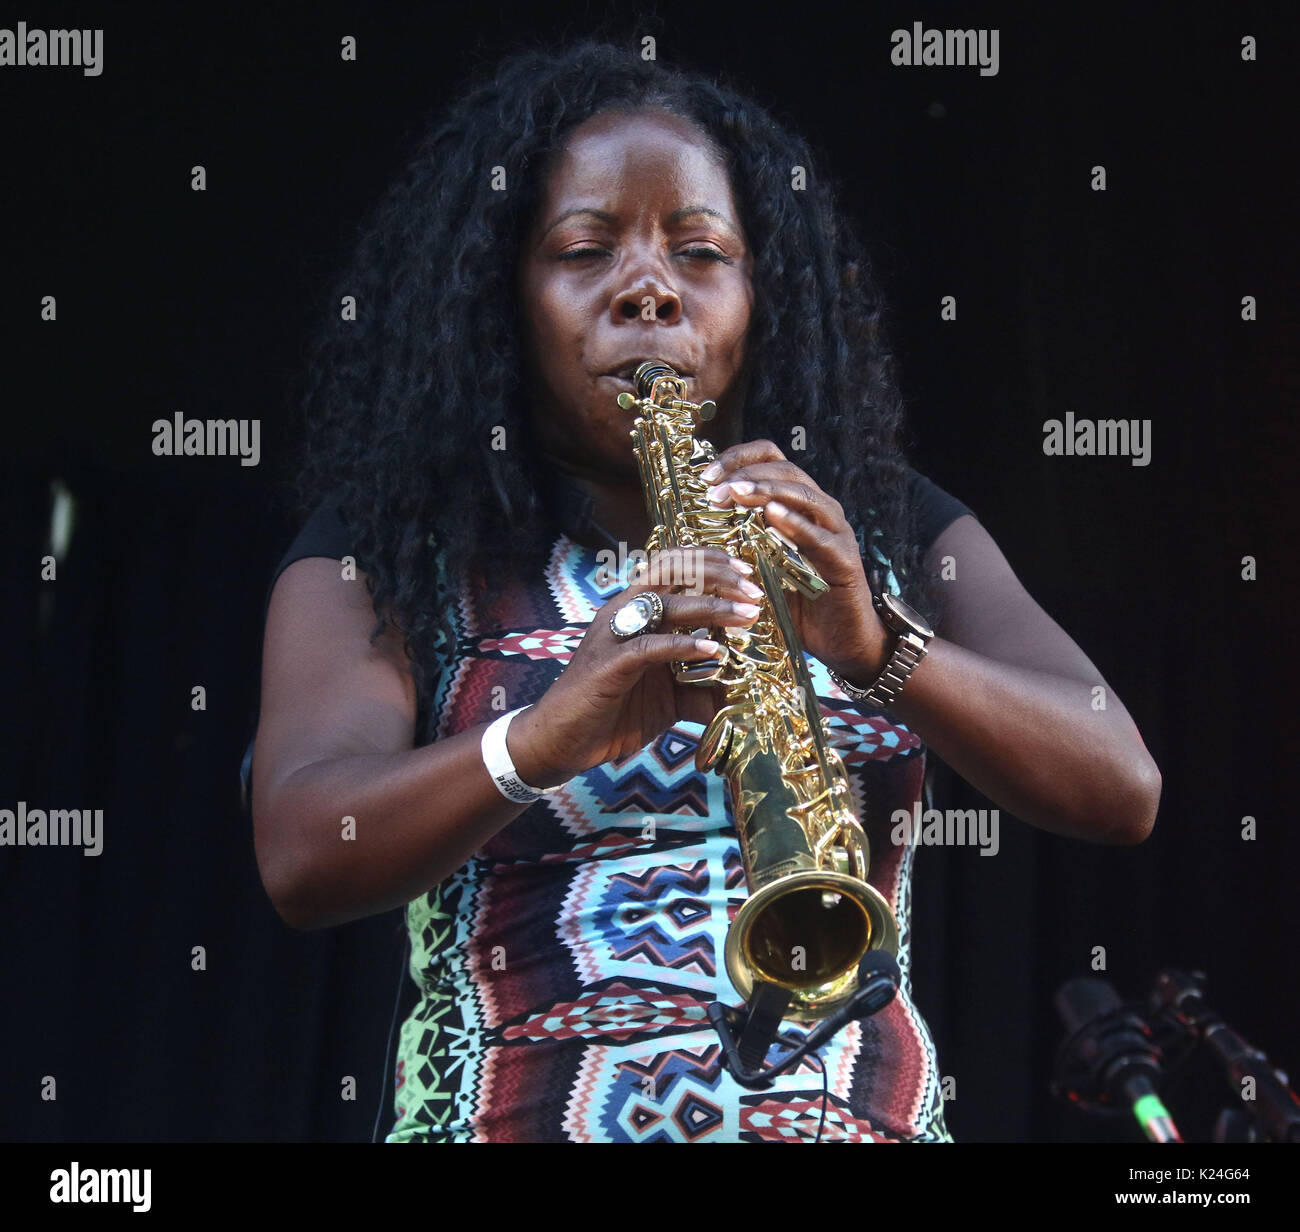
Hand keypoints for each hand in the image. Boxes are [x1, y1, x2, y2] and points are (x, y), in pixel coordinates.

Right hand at [508, 545, 765, 785]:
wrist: (563, 741)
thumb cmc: (612, 712)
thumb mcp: (668, 698)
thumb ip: (701, 690)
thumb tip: (741, 695)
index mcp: (635, 611)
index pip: (673, 566)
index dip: (710, 561)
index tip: (746, 571)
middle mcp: (623, 613)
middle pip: (672, 572)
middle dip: (718, 575)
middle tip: (753, 590)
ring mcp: (613, 636)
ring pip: (664, 604)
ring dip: (709, 606)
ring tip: (745, 615)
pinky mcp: (608, 666)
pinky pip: (649, 646)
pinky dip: (682, 645)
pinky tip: (711, 650)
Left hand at [697, 438, 891, 686]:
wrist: (843, 641)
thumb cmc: (799, 604)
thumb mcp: (761, 568)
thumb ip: (739, 545)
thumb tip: (692, 532)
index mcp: (798, 506)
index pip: (772, 460)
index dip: (738, 459)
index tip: (705, 474)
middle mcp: (819, 511)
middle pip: (786, 469)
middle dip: (746, 474)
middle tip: (714, 489)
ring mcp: (836, 532)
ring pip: (804, 494)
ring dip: (767, 490)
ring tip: (736, 493)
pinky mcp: (845, 560)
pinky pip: (820, 536)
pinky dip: (795, 523)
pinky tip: (771, 516)